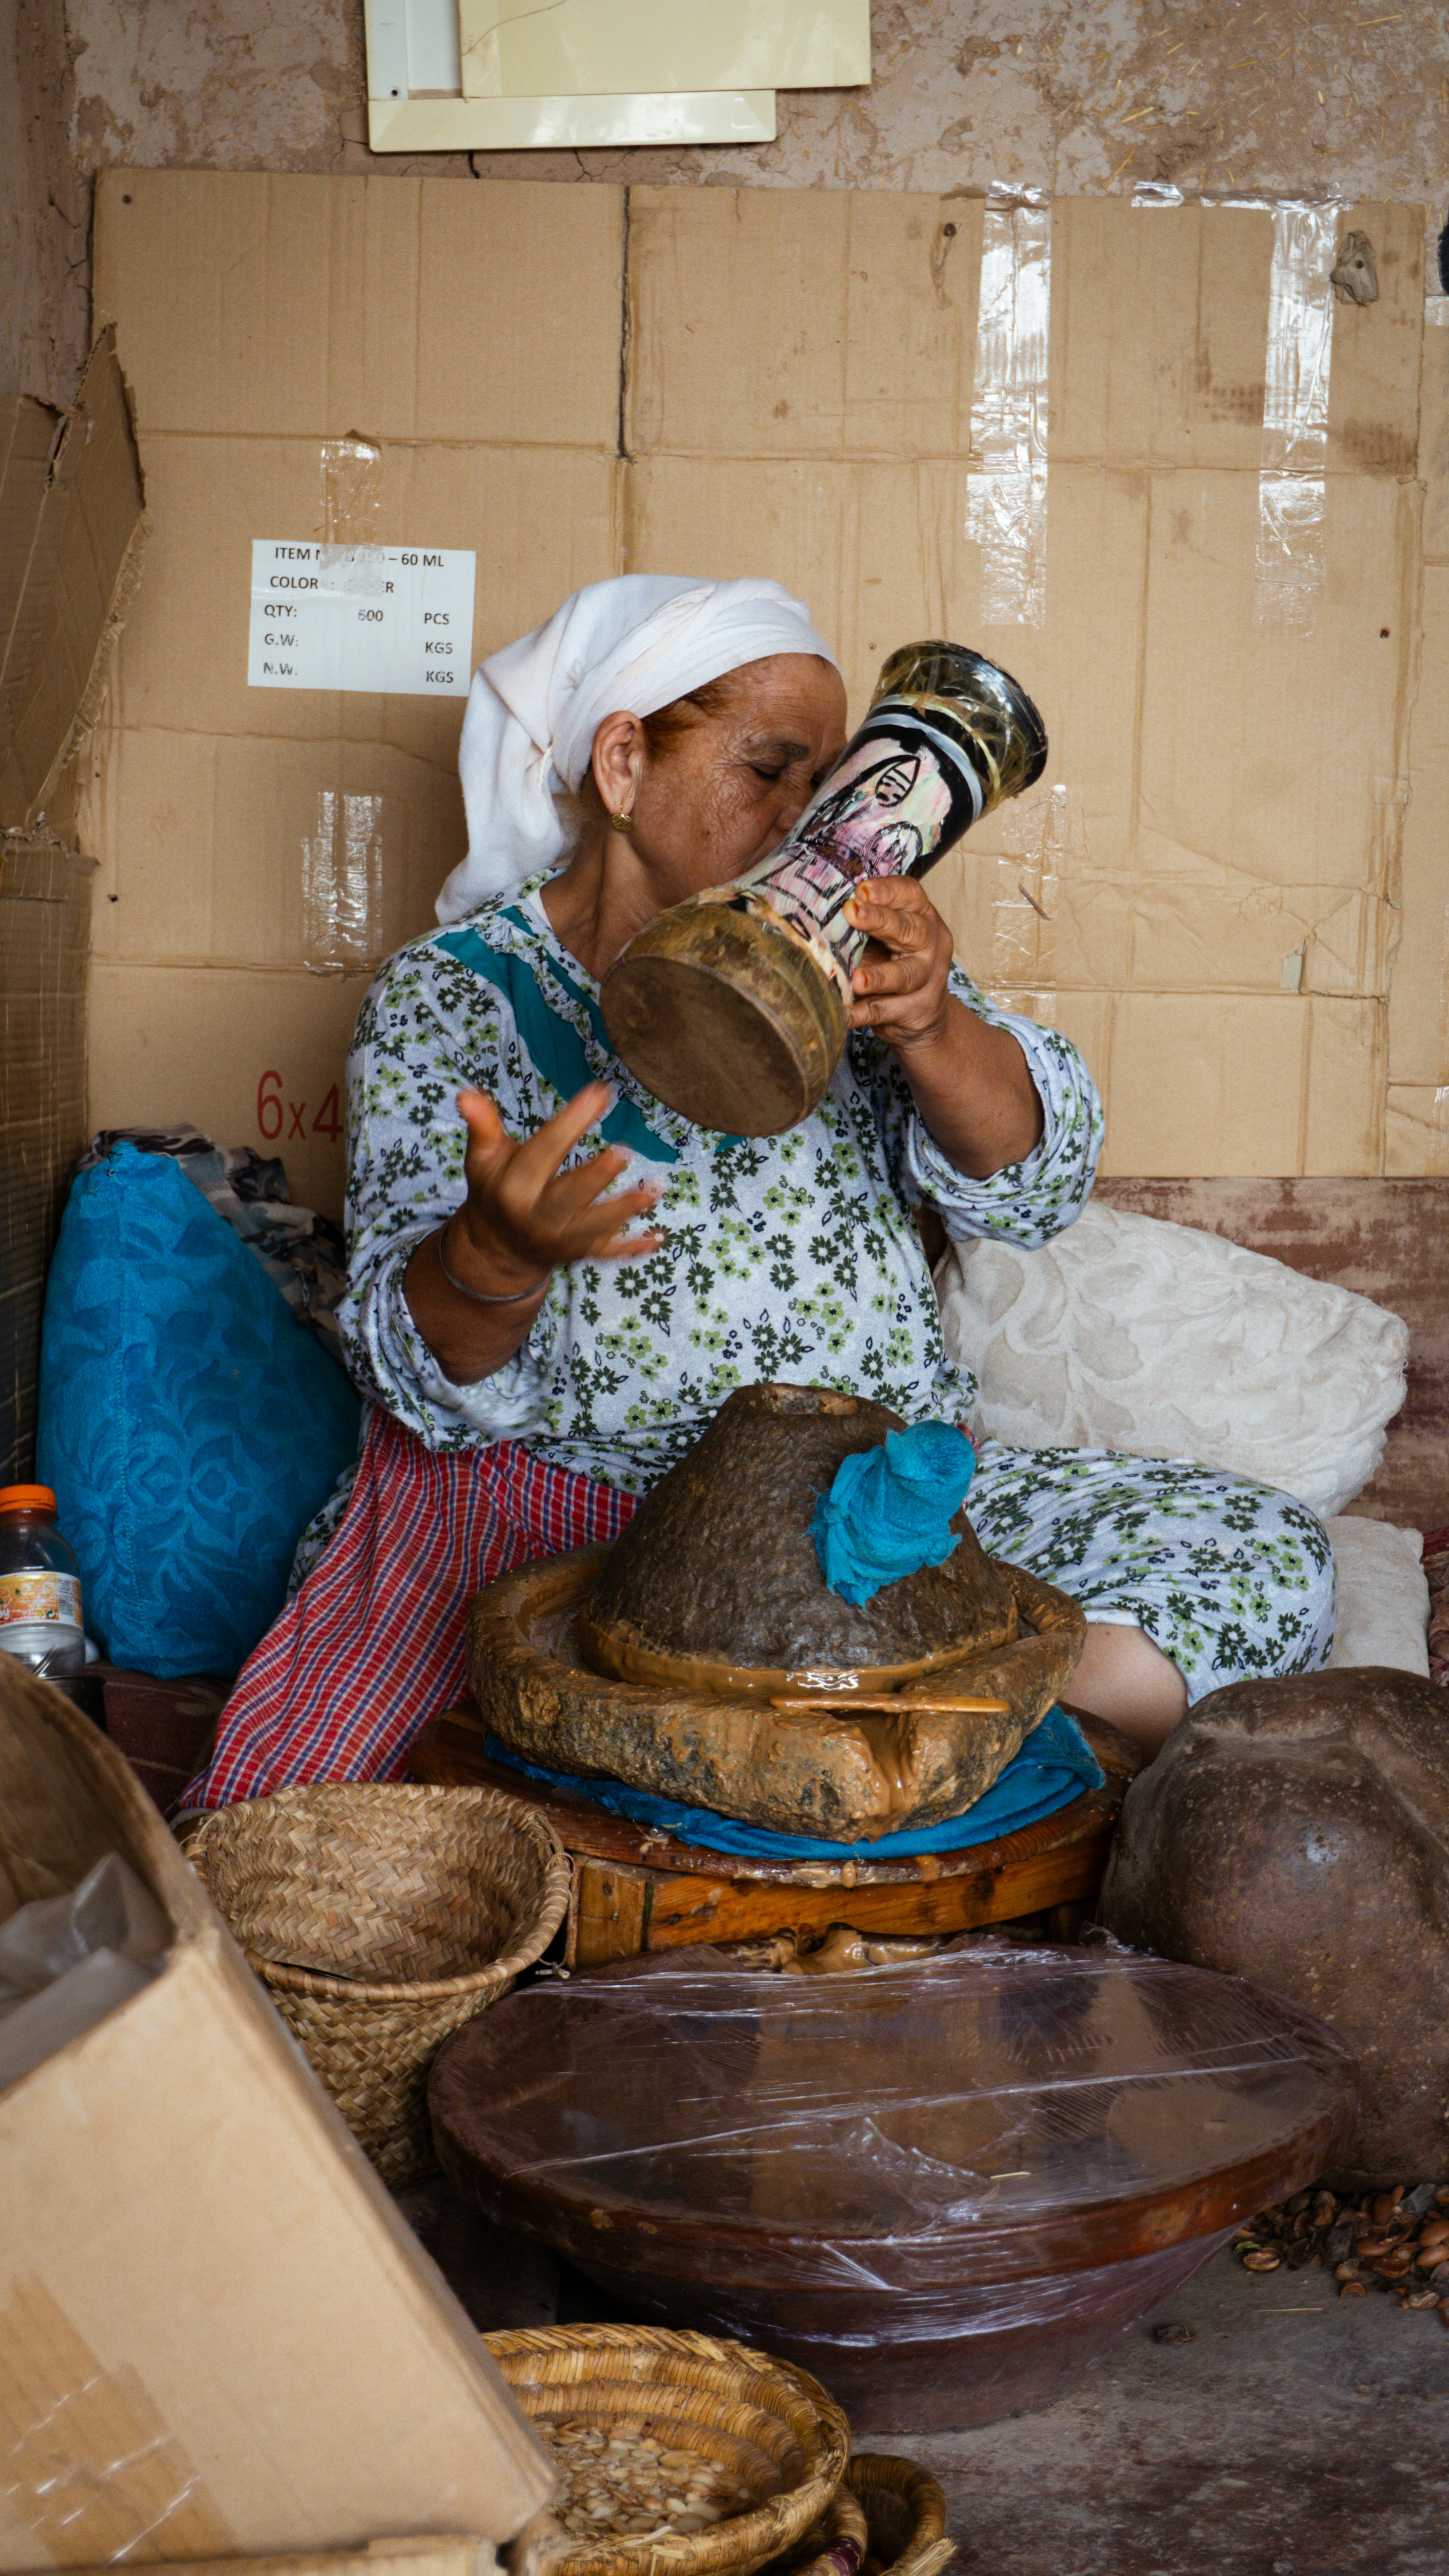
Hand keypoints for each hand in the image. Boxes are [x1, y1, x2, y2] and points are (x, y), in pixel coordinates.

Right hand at [447, 1081, 663, 1296]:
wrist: (497, 1246)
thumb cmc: (496, 1189)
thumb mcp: (484, 1158)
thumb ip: (482, 1125)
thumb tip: (466, 1093)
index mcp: (513, 1189)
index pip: (544, 1152)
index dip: (571, 1122)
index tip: (600, 1091)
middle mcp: (536, 1217)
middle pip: (569, 1196)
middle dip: (595, 1177)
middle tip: (624, 1151)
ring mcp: (560, 1239)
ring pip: (596, 1226)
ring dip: (626, 1209)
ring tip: (656, 1188)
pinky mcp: (579, 1253)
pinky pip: (607, 1253)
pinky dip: (632, 1249)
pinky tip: (658, 1239)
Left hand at [843, 877, 954, 1054]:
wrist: (924, 1014)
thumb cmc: (895, 962)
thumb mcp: (885, 936)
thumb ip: (864, 923)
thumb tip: (818, 911)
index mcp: (922, 916)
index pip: (911, 895)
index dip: (888, 890)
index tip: (861, 889)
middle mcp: (930, 945)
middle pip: (909, 930)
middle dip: (880, 920)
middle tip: (852, 913)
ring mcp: (927, 980)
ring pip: (904, 975)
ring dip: (879, 976)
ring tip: (857, 978)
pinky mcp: (915, 1011)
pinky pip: (883, 1011)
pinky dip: (860, 1013)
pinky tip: (843, 1013)